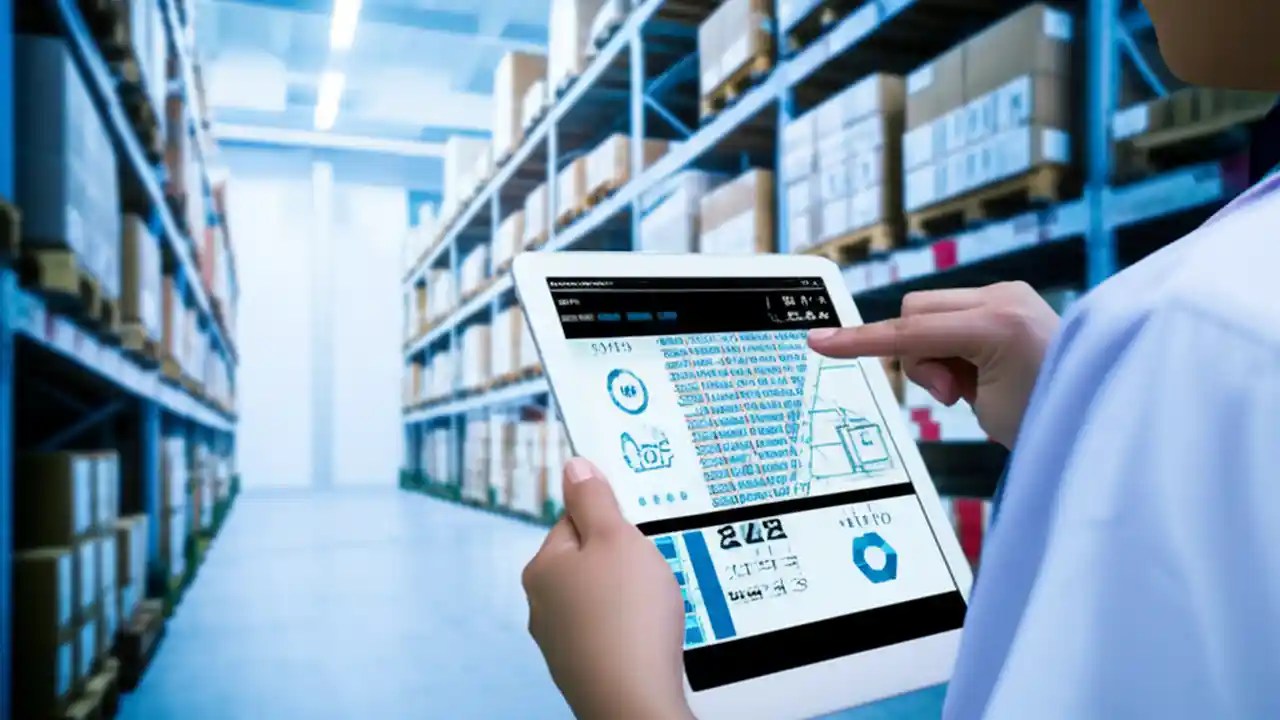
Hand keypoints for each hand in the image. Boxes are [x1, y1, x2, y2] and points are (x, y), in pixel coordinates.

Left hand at [523, 458, 692, 719]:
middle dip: (626, 561)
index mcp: (543, 567)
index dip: (612, 519)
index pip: (574, 520)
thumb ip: (594, 499)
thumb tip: (573, 466)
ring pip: (603, 600)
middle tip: (655, 565)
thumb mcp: (616, 538)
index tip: (639, 528)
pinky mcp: (585, 669)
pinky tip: (652, 636)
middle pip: (590, 561)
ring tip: (657, 605)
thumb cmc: (627, 618)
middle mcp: (543, 604)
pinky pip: (612, 634)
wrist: (634, 701)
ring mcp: (562, 642)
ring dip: (632, 597)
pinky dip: (633, 631)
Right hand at [808, 282, 1059, 448]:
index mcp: (998, 325)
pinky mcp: (1012, 299)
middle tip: (952, 395)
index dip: (861, 341)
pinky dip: (954, 345)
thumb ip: (945, 370)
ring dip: (937, 352)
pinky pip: (954, 315)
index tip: (820, 342)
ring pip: (930, 313)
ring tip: (972, 387)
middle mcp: (1005, 298)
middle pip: (915, 312)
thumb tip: (928, 355)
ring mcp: (1010, 293)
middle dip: (919, 356)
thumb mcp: (984, 406)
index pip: (911, 331)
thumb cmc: (1047, 420)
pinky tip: (984, 369)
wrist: (1104, 416)